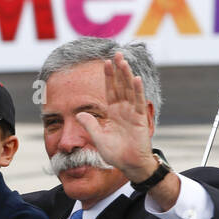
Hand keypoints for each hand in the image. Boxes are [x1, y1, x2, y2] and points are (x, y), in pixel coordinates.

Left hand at [75, 52, 154, 182]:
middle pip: (120, 85)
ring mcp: (132, 112)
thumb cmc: (114, 153)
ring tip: (124, 60)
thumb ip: (90, 125)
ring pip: (129, 90)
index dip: (108, 77)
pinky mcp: (139, 118)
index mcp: (113, 112)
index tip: (106, 62)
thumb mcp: (98, 138)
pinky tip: (136, 78)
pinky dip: (137, 90)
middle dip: (118, 70)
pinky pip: (138, 102)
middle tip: (117, 53)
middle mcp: (123, 109)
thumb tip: (78, 114)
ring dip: (126, 75)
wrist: (129, 164)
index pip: (110, 90)